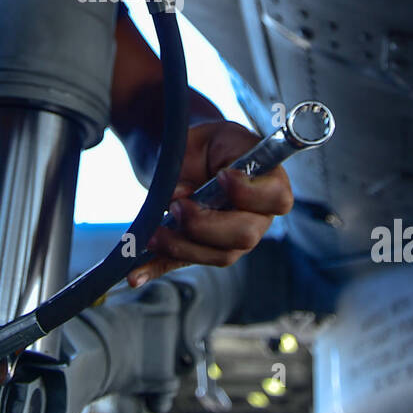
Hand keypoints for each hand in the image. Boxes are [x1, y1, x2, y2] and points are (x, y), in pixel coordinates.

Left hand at [128, 121, 293, 287]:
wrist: (189, 154)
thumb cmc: (205, 143)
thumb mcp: (201, 138)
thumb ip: (192, 161)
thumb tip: (180, 194)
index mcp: (267, 180)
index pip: (277, 197)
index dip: (251, 193)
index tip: (222, 176)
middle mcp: (258, 216)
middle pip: (246, 235)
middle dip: (207, 224)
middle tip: (177, 205)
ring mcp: (234, 238)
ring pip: (219, 255)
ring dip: (181, 246)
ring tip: (151, 233)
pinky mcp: (206, 250)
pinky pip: (185, 264)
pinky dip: (157, 268)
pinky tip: (135, 274)